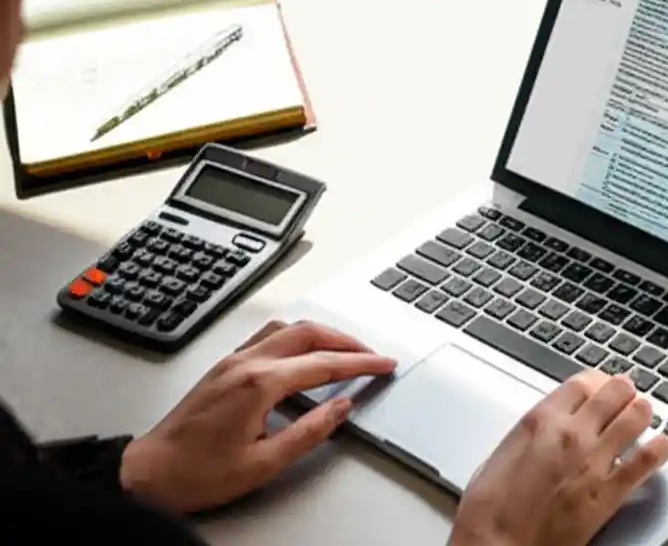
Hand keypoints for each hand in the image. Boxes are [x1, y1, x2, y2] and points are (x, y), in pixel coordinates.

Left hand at [120, 320, 396, 513]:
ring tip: (343, 350)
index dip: (360, 364)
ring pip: (286, 329)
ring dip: (321, 334)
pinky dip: (296, 338)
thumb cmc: (197, 473)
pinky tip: (303, 354)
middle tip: (371, 355)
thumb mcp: (264, 463)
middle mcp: (245, 364)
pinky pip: (267, 337)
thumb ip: (309, 432)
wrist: (148, 474)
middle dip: (346, 341)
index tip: (383, 365)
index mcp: (258, 384)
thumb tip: (341, 408)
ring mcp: (231, 362)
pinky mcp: (223, 369)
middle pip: (308, 334)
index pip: (323, 364)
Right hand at [449, 371, 667, 545]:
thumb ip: (529, 436)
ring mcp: (594, 460)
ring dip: (642, 412)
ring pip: (636, 416)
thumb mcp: (499, 456)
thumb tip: (542, 432)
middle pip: (614, 392)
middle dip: (623, 392)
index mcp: (541, 421)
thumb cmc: (490, 511)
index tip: (600, 386)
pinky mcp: (610, 491)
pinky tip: (664, 446)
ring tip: (644, 413)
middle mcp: (572, 433)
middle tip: (626, 395)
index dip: (595, 382)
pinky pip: (647, 460)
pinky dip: (661, 449)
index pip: (581, 383)